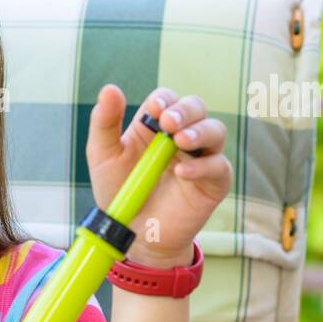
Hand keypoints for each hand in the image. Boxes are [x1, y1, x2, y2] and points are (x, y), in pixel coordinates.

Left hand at [86, 85, 232, 267]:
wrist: (132, 233)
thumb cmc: (119, 190)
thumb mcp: (104, 156)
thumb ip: (104, 123)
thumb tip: (110, 88)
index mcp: (155, 126)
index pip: (167, 99)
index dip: (164, 99)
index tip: (153, 109)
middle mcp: (181, 136)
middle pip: (196, 108)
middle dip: (184, 110)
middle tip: (168, 123)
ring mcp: (201, 157)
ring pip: (215, 131)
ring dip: (200, 132)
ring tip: (180, 141)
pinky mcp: (213, 182)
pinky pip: (218, 167)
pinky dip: (202, 166)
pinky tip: (183, 172)